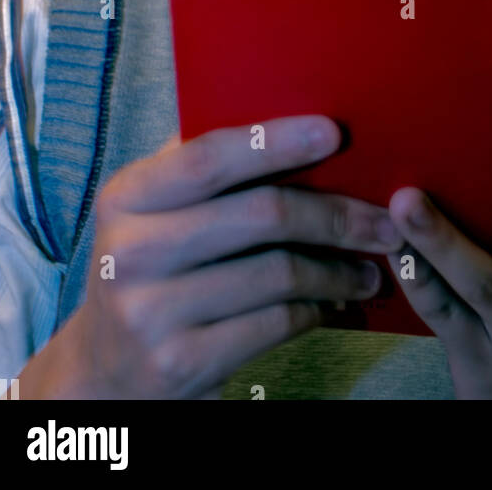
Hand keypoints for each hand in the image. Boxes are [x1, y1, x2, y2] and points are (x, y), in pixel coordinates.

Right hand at [16, 115, 402, 399]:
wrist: (105, 369)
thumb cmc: (151, 268)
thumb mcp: (153, 211)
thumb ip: (201, 167)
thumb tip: (294, 121)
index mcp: (127, 197)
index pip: (209, 157)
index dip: (276, 142)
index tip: (335, 131)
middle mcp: (131, 251)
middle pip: (261, 215)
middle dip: (337, 216)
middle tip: (386, 223)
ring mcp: (153, 312)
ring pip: (279, 274)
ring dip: (338, 270)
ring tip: (369, 269)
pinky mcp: (181, 363)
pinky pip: (276, 323)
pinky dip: (318, 310)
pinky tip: (336, 304)